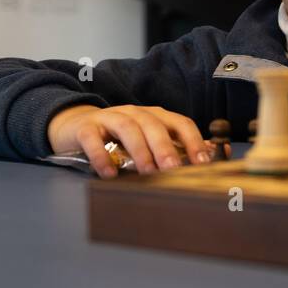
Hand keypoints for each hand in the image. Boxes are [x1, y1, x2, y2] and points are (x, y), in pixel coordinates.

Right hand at [46, 104, 228, 178]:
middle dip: (166, 147)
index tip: (203, 163)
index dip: (193, 141)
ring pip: (128, 128)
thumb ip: (177, 148)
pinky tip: (109, 174)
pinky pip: (93, 139)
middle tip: (173, 169)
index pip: (180, 123)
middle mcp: (135, 113)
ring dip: (140, 151)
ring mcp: (109, 117)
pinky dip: (101, 156)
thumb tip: (211, 154)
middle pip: (154, 125)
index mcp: (155, 116)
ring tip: (146, 172)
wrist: (76, 126)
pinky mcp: (85, 127)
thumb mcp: (148, 142)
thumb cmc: (118, 139)